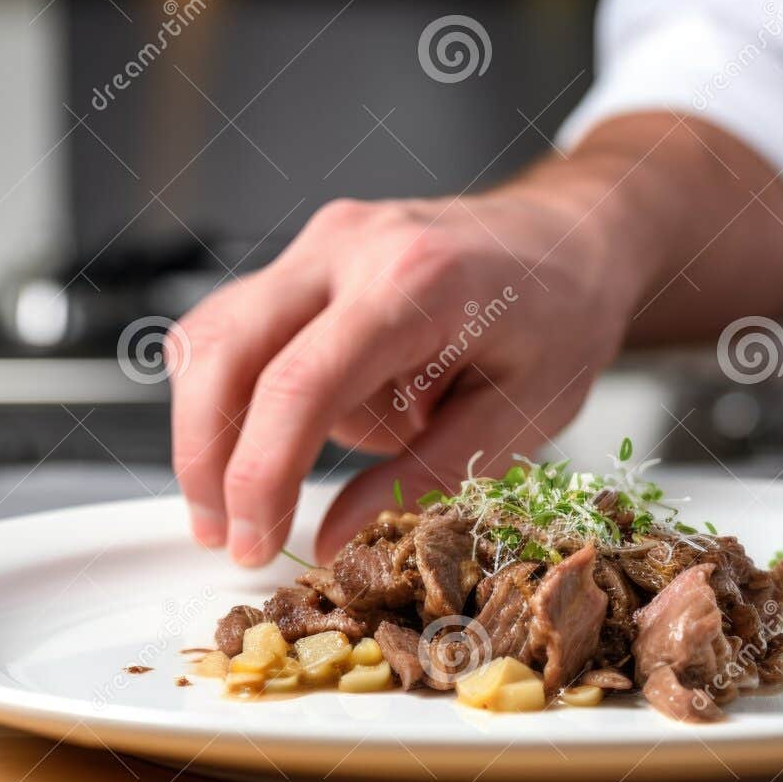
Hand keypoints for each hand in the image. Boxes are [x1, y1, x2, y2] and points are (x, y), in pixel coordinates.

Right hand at [168, 114, 782, 565]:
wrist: (574, 238)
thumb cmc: (564, 320)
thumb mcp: (520, 420)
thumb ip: (422, 479)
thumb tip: (330, 539)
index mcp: (417, 284)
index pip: (299, 384)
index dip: (260, 475)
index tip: (251, 543)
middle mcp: (353, 246)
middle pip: (226, 352)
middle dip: (208, 458)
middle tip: (225, 537)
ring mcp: (322, 241)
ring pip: (212, 336)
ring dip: (215, 427)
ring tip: (266, 493)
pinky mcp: (308, 255)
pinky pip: (239, 325)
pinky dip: (242, 391)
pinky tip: (297, 432)